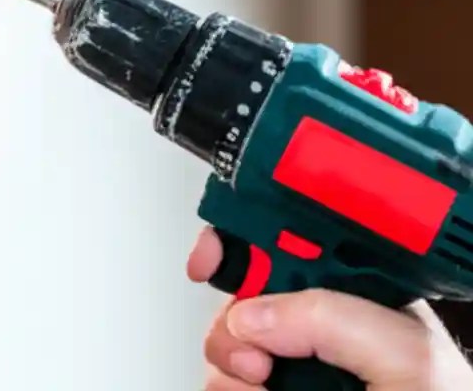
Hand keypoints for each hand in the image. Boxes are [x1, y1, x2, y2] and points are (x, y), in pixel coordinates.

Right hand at [186, 227, 472, 389]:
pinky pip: (222, 380)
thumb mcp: (406, 355)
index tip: (210, 259)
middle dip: (232, 316)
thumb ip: (334, 318)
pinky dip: (226, 387)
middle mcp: (320, 328)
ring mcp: (294, 366)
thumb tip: (254, 313)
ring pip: (226, 341)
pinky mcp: (270, 390)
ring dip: (229, 360)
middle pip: (243, 293)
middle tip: (257, 351)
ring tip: (264, 381)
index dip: (242, 239)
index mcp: (360, 296)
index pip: (293, 245)